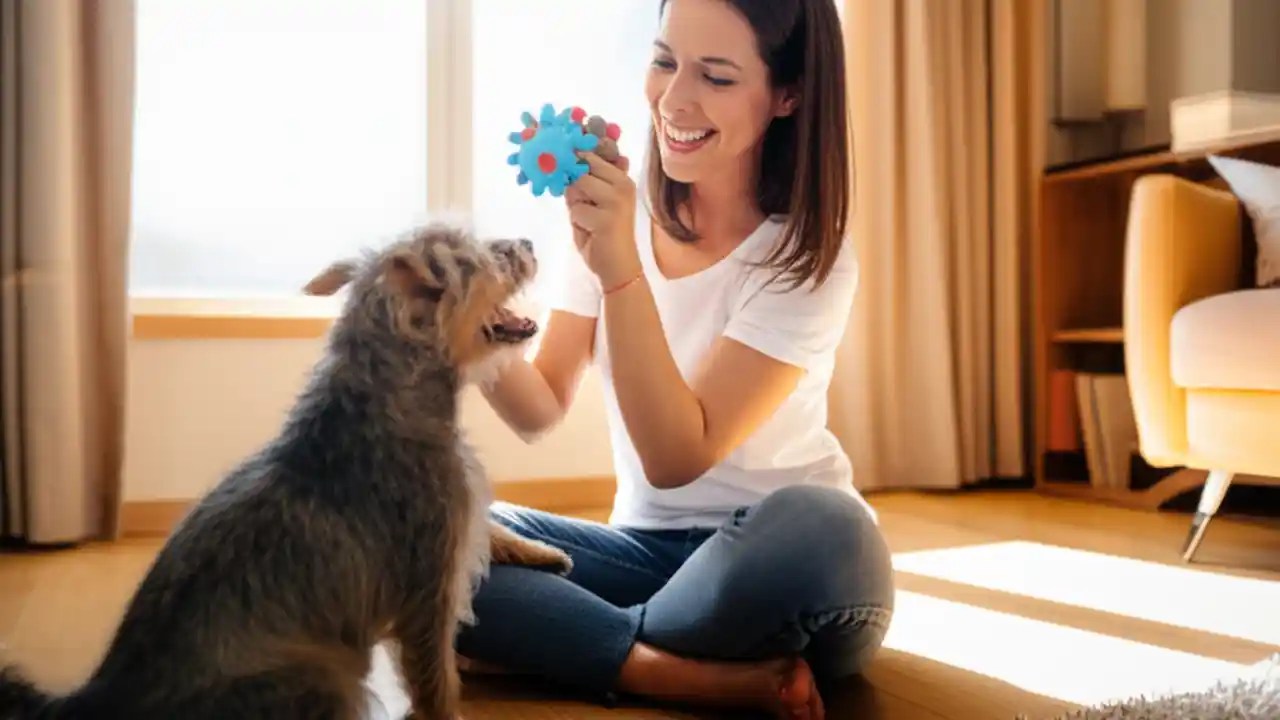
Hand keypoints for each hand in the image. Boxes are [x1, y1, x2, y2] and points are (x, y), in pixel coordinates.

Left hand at [564, 153, 641, 288]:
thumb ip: (588, 180)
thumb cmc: (604, 233)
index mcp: (622, 177)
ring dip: (575, 205)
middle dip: (574, 183)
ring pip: (577, 187)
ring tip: (589, 219)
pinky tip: (591, 231)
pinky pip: (576, 210)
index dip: (575, 155)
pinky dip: (578, 222)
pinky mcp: (606, 217)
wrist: (619, 266)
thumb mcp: (596, 201)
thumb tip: (572, 154)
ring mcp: (616, 200)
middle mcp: (623, 184)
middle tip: (585, 204)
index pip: (593, 154)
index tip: (568, 158)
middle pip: (582, 167)